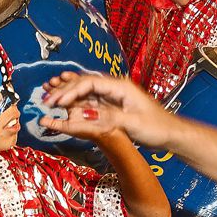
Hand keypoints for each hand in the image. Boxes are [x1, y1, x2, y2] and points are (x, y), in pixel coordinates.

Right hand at [42, 70, 172, 147]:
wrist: (171, 133)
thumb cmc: (157, 126)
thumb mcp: (133, 123)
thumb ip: (108, 118)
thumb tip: (86, 114)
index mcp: (121, 86)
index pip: (89, 83)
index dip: (71, 91)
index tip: (57, 101)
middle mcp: (115, 88)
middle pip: (84, 84)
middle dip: (63, 90)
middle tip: (45, 98)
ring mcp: (113, 97)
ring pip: (84, 91)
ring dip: (66, 92)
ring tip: (47, 92)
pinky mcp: (112, 107)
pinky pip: (89, 102)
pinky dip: (75, 102)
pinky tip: (63, 101)